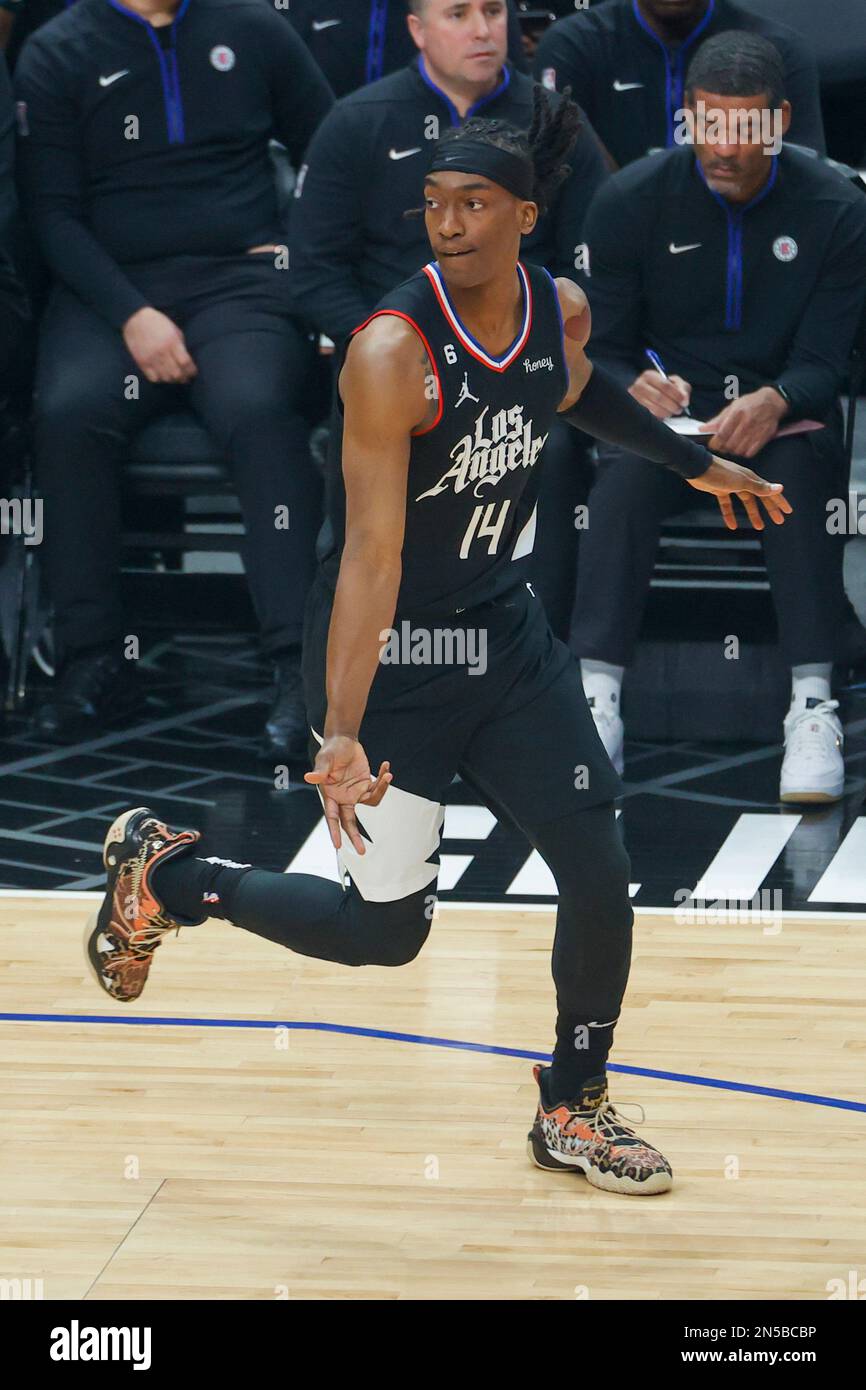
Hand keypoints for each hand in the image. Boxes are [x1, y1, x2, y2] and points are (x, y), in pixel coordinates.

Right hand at [122, 307, 196, 383]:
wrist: (135, 318)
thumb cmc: (158, 323)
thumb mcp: (174, 330)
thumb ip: (181, 346)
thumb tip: (187, 362)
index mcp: (172, 342)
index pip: (185, 363)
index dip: (191, 371)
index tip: (193, 372)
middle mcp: (162, 352)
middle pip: (177, 373)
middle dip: (184, 378)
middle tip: (185, 377)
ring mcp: (151, 358)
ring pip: (166, 378)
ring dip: (173, 379)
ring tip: (175, 377)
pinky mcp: (142, 362)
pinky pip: (154, 378)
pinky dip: (160, 379)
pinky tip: (162, 375)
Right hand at [303, 735, 392, 853]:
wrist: (344, 740)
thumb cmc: (331, 749)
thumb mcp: (325, 758)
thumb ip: (320, 770)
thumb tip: (310, 778)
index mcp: (330, 794)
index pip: (332, 817)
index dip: (335, 831)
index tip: (338, 845)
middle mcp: (343, 797)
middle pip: (349, 821)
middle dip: (356, 836)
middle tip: (362, 851)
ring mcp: (355, 792)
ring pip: (371, 801)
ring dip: (382, 790)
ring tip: (387, 773)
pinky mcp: (366, 785)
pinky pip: (378, 788)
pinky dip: (384, 779)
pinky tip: (385, 767)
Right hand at [629, 369, 690, 418]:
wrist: (645, 390)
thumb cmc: (661, 386)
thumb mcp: (673, 381)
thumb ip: (682, 388)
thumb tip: (684, 400)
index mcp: (649, 376)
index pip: (665, 386)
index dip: (676, 395)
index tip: (684, 402)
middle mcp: (640, 386)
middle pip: (659, 397)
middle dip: (672, 405)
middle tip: (679, 409)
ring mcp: (636, 398)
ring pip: (655, 408)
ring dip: (667, 412)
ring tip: (673, 411)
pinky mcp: (637, 409)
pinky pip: (652, 415)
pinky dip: (661, 416)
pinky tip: (665, 413)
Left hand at [688, 455, 792, 530]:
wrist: (696, 467)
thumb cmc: (719, 473)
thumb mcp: (741, 482)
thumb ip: (760, 487)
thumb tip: (780, 488)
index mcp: (751, 478)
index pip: (769, 492)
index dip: (779, 502)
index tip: (788, 512)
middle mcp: (743, 481)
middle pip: (760, 498)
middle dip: (770, 509)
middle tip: (779, 521)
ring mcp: (732, 485)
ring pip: (746, 502)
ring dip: (753, 514)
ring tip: (759, 527)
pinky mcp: (720, 490)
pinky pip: (727, 504)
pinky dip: (730, 515)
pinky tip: (732, 526)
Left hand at [704, 387, 787, 458]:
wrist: (772, 402)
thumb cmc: (750, 403)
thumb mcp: (733, 407)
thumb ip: (718, 419)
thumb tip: (702, 428)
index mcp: (737, 413)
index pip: (722, 434)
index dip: (714, 443)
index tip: (712, 444)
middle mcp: (747, 422)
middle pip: (729, 444)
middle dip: (722, 447)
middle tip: (721, 445)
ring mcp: (757, 431)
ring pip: (738, 450)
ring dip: (732, 451)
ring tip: (731, 445)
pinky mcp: (764, 438)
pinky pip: (750, 453)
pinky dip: (743, 453)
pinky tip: (742, 446)